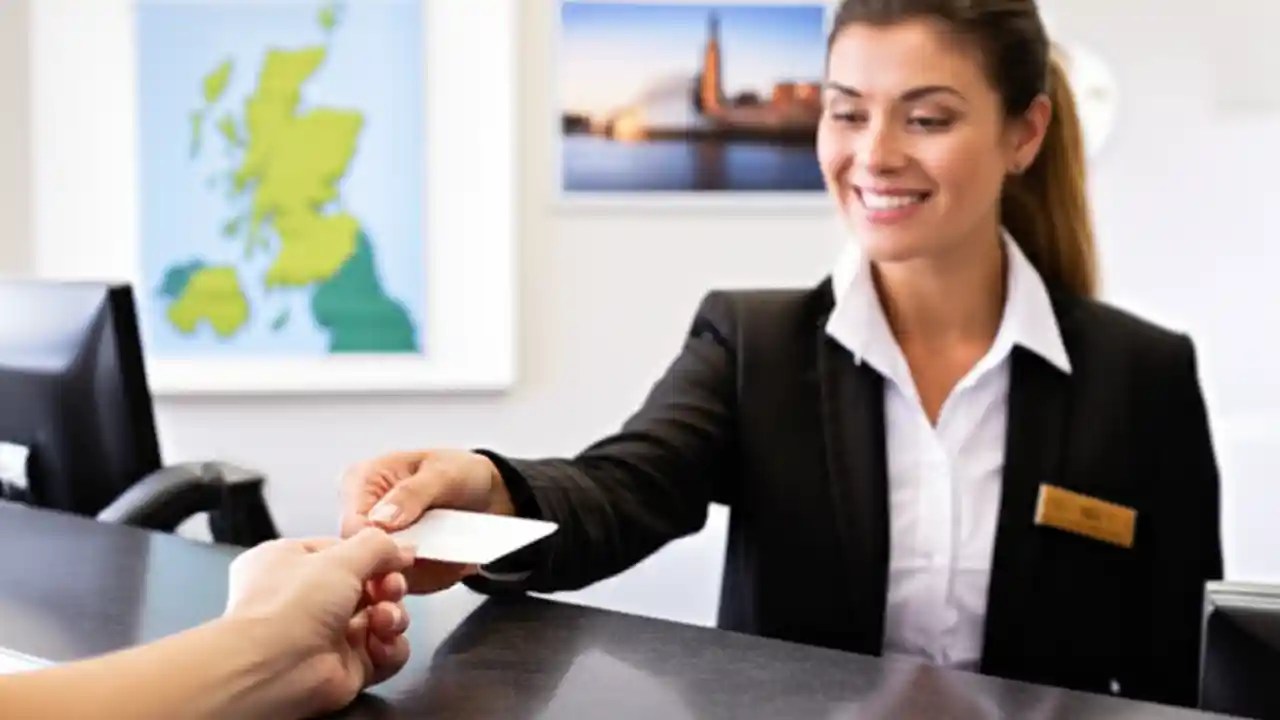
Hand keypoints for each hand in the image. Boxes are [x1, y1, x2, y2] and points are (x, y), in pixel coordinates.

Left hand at [223, 528, 414, 715]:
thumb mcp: (340, 558)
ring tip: (384, 621)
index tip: (395, 556)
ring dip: (392, 617)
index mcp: (290, 563)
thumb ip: (378, 546)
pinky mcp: (347, 666)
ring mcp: (328, 635)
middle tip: (390, 590)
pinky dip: (390, 649)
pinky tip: (380, 645)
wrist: (275, 669)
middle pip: (368, 585)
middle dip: (388, 587)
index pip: (342, 552)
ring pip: (381, 618)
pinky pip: (384, 652)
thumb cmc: (292, 604)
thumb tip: (403, 549)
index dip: (372, 554)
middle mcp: (306, 599)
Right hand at [339, 450, 516, 593]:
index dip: (376, 546)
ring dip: (416, 577)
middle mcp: (362, 515)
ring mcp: (377, 544)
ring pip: (382, 578)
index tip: (409, 552)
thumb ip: (412, 494)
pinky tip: (448, 566)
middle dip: (397, 568)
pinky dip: (428, 580)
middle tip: (433, 558)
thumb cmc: (460, 472)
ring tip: (446, 561)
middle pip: (362, 559)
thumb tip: (381, 520)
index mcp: (362, 482)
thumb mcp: (443, 474)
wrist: (486, 494)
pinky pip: (404, 584)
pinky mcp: (394, 565)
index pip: (352, 526)